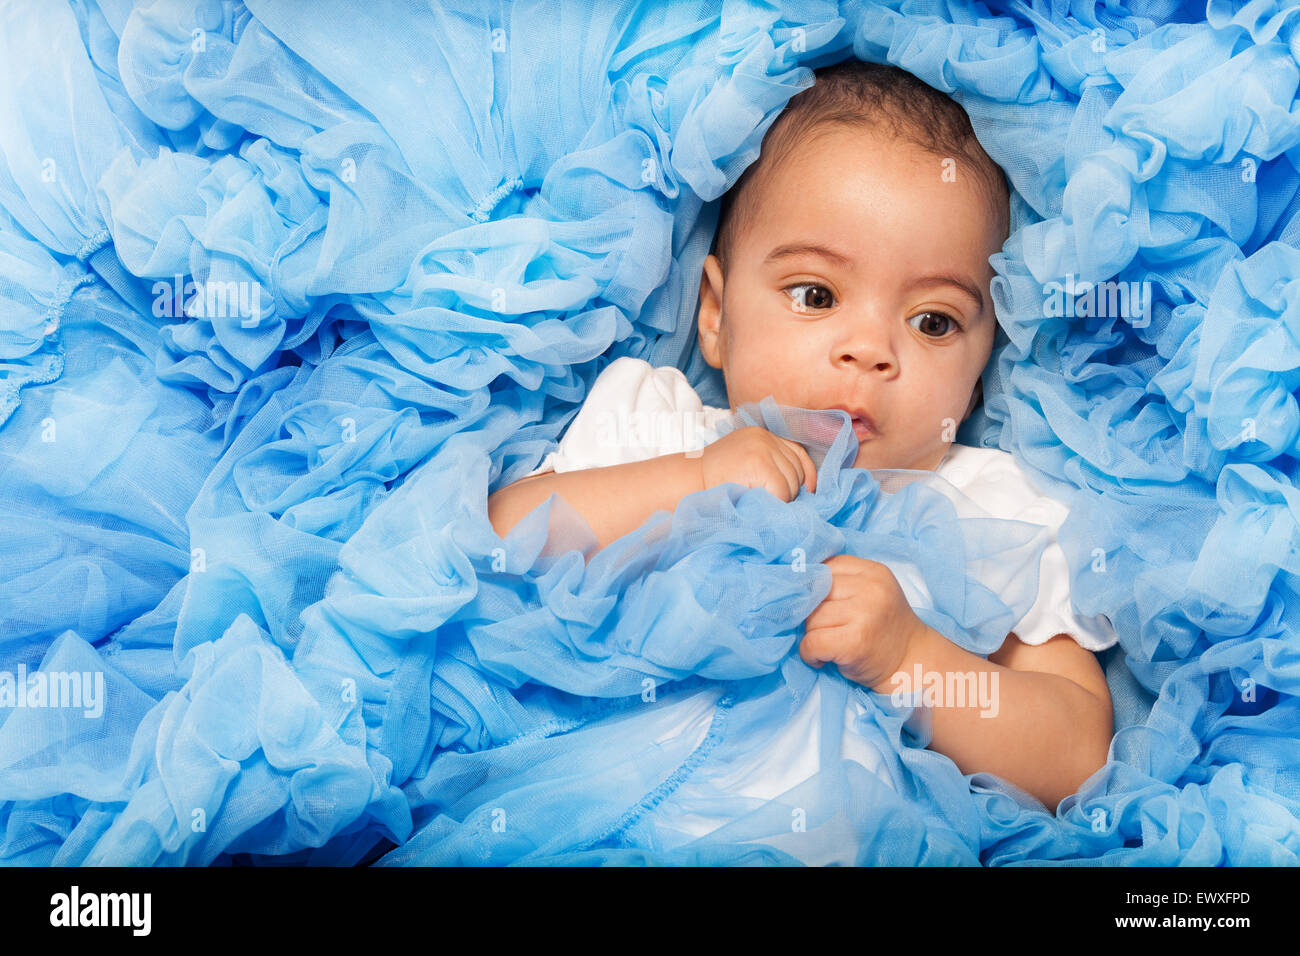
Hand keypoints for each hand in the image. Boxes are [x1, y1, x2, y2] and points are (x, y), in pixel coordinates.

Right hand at [698, 426, 816, 500]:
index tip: (809, 492)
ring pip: (792, 482)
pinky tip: (758, 504)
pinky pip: (782, 491)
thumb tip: (802, 486)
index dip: (807, 474)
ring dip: (781, 499)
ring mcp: (762, 448)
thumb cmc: (712, 483)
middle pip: (797, 469)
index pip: (797, 452)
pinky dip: (775, 503)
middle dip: (791, 490)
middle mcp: (764, 437)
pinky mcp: (759, 462)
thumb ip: (767, 465)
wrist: (686, 484)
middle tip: (772, 502)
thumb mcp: (741, 464)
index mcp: (760, 435)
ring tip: (761, 503)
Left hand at [800, 554, 927, 690]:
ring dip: (812, 635)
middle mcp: (871, 588)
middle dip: (811, 613)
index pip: (824, 567)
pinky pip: (811, 642)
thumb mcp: (870, 593)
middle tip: (825, 629)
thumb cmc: (882, 629)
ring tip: (828, 644)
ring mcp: (864, 614)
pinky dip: (809, 654)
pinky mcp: (854, 642)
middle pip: (814, 593)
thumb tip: (792, 582)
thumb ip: (841, 582)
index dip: (813, 588)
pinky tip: (823, 658)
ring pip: (811, 619)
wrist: (912, 662)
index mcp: (873, 571)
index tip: (818, 605)